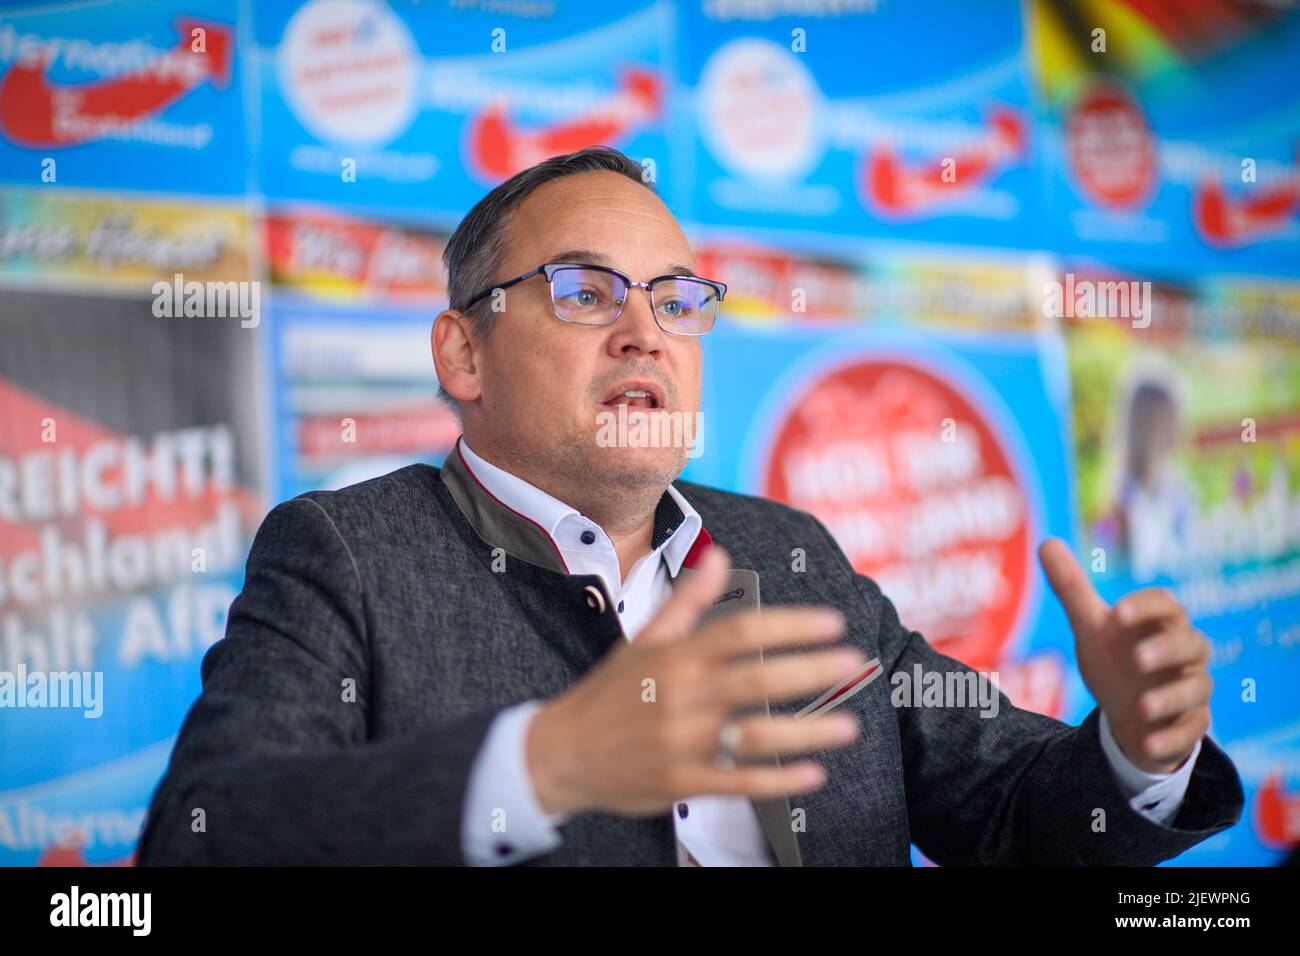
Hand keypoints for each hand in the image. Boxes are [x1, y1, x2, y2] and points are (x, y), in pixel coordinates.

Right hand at [526, 544, 865, 816]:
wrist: (561, 752)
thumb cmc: (610, 692)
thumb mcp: (644, 638)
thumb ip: (689, 600)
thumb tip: (720, 555)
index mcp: (675, 657)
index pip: (740, 631)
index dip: (789, 625)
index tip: (831, 623)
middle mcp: (680, 696)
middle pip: (756, 680)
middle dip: (809, 670)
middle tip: (852, 663)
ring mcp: (682, 742)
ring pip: (754, 737)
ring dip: (806, 732)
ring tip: (849, 725)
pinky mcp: (681, 783)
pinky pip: (737, 784)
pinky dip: (778, 782)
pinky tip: (813, 775)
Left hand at [1038, 537, 1211, 774]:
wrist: (1130, 715)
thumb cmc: (1117, 661)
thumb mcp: (1092, 627)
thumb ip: (1072, 588)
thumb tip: (1046, 542)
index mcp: (1161, 625)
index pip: (1166, 606)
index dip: (1145, 607)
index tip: (1118, 612)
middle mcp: (1184, 656)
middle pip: (1192, 644)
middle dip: (1167, 650)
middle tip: (1137, 658)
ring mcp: (1190, 691)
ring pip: (1197, 689)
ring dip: (1171, 697)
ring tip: (1142, 706)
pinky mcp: (1190, 726)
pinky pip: (1190, 732)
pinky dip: (1171, 738)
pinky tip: (1148, 742)